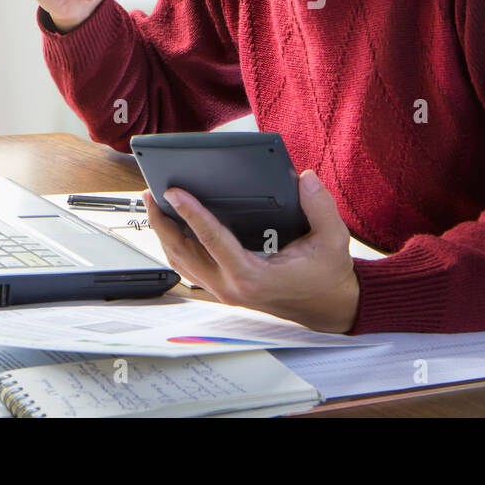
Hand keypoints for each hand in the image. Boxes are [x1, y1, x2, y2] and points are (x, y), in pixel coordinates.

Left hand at [142, 170, 360, 332]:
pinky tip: (173, 227)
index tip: (175, 192)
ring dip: (164, 233)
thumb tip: (305, 179)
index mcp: (253, 276)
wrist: (328, 306)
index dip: (192, 213)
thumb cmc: (326, 275)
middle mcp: (231, 286)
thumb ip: (320, 207)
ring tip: (155, 204)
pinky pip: (189, 267)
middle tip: (152, 192)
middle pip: (184, 252)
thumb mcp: (332, 240)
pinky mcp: (223, 288)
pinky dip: (176, 245)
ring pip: (181, 261)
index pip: (213, 239)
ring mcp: (224, 290)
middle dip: (163, 221)